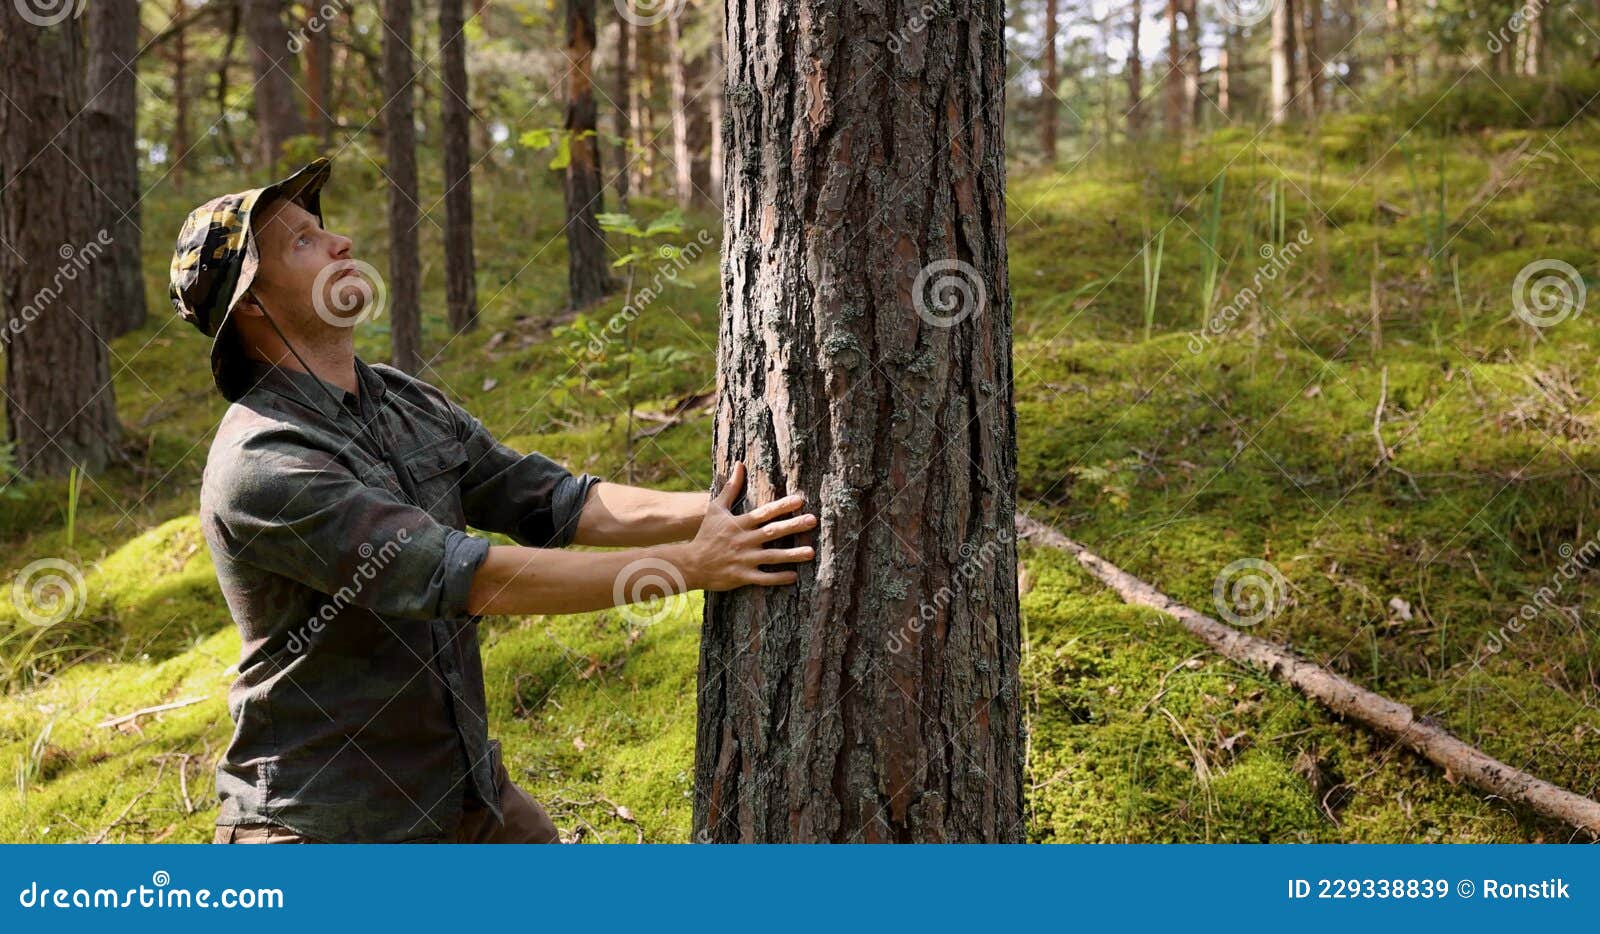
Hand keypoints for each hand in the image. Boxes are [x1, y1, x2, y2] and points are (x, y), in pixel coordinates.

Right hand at [684, 463, 816, 591]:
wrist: (691, 563)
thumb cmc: (707, 534)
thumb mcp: (716, 509)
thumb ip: (731, 488)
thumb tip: (739, 465)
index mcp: (739, 523)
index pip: (764, 513)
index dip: (782, 506)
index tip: (799, 500)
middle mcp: (744, 540)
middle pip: (772, 532)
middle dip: (793, 526)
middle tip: (812, 521)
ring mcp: (744, 559)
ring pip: (772, 556)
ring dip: (792, 554)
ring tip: (811, 552)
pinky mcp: (742, 576)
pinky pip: (763, 578)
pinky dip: (778, 578)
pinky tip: (794, 576)